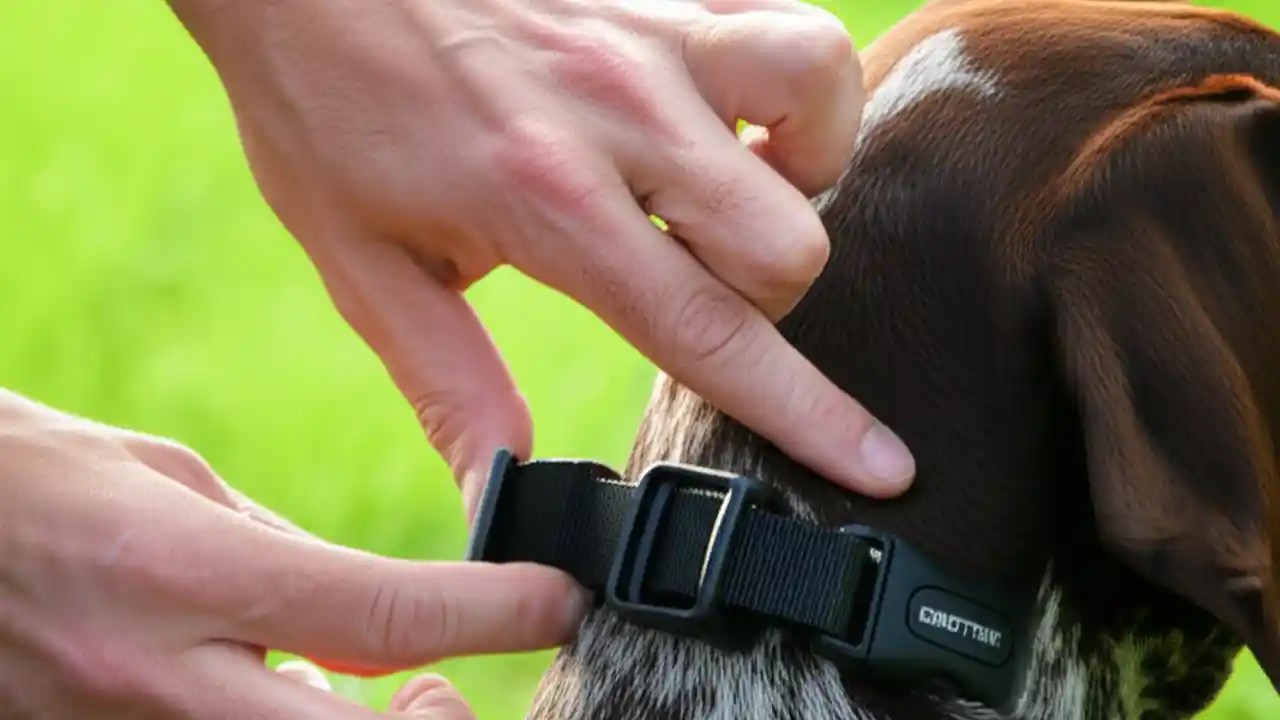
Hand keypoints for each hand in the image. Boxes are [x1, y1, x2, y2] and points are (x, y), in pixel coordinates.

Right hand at [0, 390, 584, 718]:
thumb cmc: (37, 481)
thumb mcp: (171, 482)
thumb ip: (277, 552)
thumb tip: (366, 610)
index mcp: (186, 571)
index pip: (381, 613)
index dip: (493, 613)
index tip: (556, 600)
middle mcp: (158, 675)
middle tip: (453, 685)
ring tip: (386, 691)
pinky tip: (289, 695)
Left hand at [169, 0, 915, 504]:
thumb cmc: (324, 104)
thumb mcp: (363, 264)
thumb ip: (448, 382)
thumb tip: (497, 489)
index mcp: (549, 201)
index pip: (710, 329)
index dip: (804, 412)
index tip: (878, 465)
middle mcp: (623, 113)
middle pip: (789, 241)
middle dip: (764, 298)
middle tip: (690, 284)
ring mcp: (654, 33)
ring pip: (821, 103)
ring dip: (800, 173)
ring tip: (728, 189)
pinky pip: (784, 26)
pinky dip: (785, 88)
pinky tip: (719, 118)